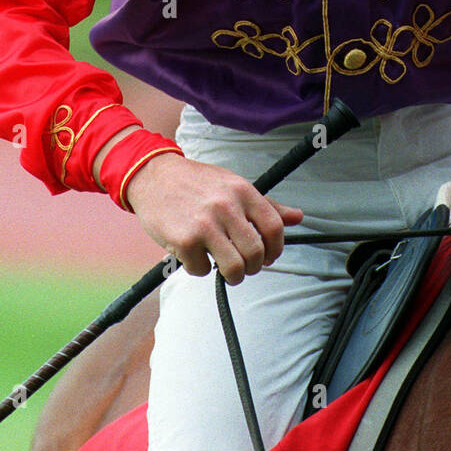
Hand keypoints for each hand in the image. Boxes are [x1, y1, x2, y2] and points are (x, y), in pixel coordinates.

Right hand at [124, 150, 302, 285]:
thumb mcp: (233, 184)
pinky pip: (202, 270)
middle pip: (256, 253)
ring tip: (224, 267)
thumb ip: (265, 204)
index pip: (275, 228)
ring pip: (234, 268)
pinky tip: (195, 255)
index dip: (276, 249)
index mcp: (243, 191)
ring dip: (232, 275)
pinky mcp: (184, 240)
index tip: (268, 256)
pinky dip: (200, 269)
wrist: (153, 175)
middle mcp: (226, 206)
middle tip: (243, 265)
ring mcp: (205, 224)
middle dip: (252, 266)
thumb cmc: (195, 182)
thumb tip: (297, 217)